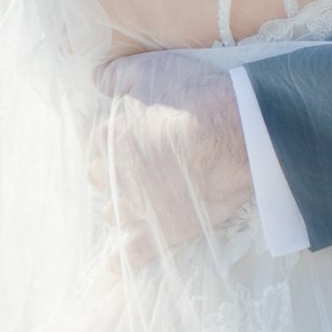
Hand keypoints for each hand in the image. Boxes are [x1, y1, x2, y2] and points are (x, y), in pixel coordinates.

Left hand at [90, 51, 251, 264]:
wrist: (236, 134)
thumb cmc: (194, 97)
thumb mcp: (150, 70)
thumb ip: (117, 74)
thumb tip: (95, 78)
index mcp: (114, 137)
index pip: (100, 137)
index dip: (115, 132)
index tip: (128, 131)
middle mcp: (119, 175)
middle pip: (100, 175)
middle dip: (109, 169)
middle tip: (129, 163)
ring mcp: (140, 206)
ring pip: (113, 212)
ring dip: (117, 205)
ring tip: (129, 202)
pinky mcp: (164, 231)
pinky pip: (133, 254)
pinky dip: (121, 259)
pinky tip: (114, 262)